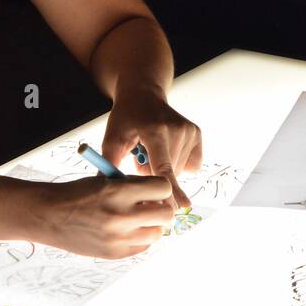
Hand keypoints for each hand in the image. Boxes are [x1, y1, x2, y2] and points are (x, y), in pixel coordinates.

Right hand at [32, 174, 174, 258]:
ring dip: (152, 225)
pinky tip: (127, 230)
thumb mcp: (108, 181)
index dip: (161, 188)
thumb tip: (165, 198)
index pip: (163, 188)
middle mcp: (120, 216)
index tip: (155, 190)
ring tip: (137, 219)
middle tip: (151, 206)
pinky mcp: (113, 253)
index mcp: (119, 191)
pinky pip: (143, 247)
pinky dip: (141, 238)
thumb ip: (136, 188)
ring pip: (158, 233)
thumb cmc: (79, 193)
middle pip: (166, 214)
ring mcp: (117, 238)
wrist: (48, 215)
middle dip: (161, 208)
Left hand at [102, 87, 200, 209]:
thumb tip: (108, 195)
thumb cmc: (125, 118)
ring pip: (179, 170)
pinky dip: (177, 163)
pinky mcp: (196, 133)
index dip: (168, 192)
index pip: (163, 168)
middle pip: (170, 172)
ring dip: (165, 168)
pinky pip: (190, 164)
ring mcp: (189, 131)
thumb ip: (111, 166)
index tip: (173, 210)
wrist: (143, 94)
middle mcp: (177, 129)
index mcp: (155, 131)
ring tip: (152, 150)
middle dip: (154, 175)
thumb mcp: (112, 139)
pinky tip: (166, 149)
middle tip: (141, 157)